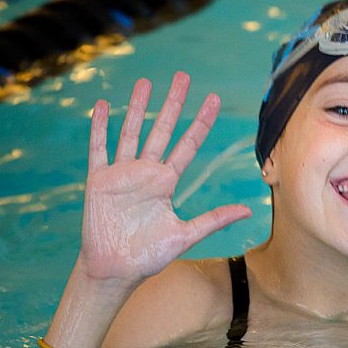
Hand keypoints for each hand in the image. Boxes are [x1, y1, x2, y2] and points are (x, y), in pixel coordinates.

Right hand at [78, 73, 250, 284]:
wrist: (115, 270)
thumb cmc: (149, 256)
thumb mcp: (186, 235)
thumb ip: (214, 220)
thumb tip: (249, 210)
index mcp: (166, 182)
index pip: (188, 144)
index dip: (200, 122)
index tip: (213, 99)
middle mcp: (146, 173)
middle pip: (162, 130)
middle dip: (173, 103)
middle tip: (183, 76)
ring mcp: (122, 174)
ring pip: (131, 132)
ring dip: (137, 107)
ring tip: (145, 82)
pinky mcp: (99, 181)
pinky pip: (99, 149)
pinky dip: (100, 128)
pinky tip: (104, 106)